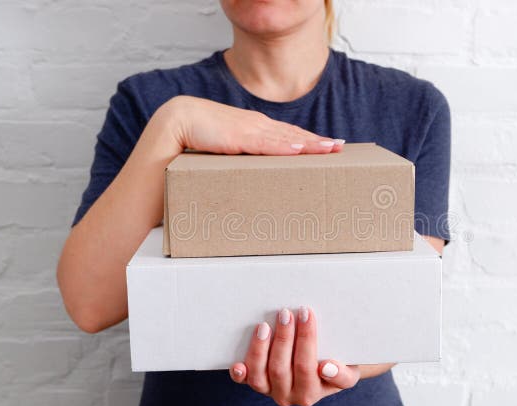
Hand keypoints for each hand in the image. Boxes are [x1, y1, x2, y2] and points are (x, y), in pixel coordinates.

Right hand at [160, 96, 343, 154]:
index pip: (287, 134)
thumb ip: (241, 155)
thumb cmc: (197, 136)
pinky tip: (302, 150)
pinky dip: (286, 147)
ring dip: (310, 144)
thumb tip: (251, 172)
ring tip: (331, 149)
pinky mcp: (240, 137)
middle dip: (318, 141)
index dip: (308, 139)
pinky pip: (268, 144)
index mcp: (254, 128)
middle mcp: (257, 125)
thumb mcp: (226, 147)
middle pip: (294, 134)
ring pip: (287, 138)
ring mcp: (250, 130)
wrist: (176, 122)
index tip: (327, 144)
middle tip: (340, 147)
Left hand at [229, 306, 360, 405]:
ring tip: (265, 326)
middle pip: (281, 367)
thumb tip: (325, 367)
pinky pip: (245, 380)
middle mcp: (288, 396)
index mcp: (311, 393)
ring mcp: (270, 390)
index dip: (305, 338)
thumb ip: (342, 375)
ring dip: (260, 349)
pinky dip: (240, 373)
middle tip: (286, 312)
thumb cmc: (339, 366)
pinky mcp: (257, 383)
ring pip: (259, 374)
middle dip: (283, 337)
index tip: (306, 313)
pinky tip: (238, 362)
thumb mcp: (349, 372)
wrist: (327, 371)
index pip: (306, 366)